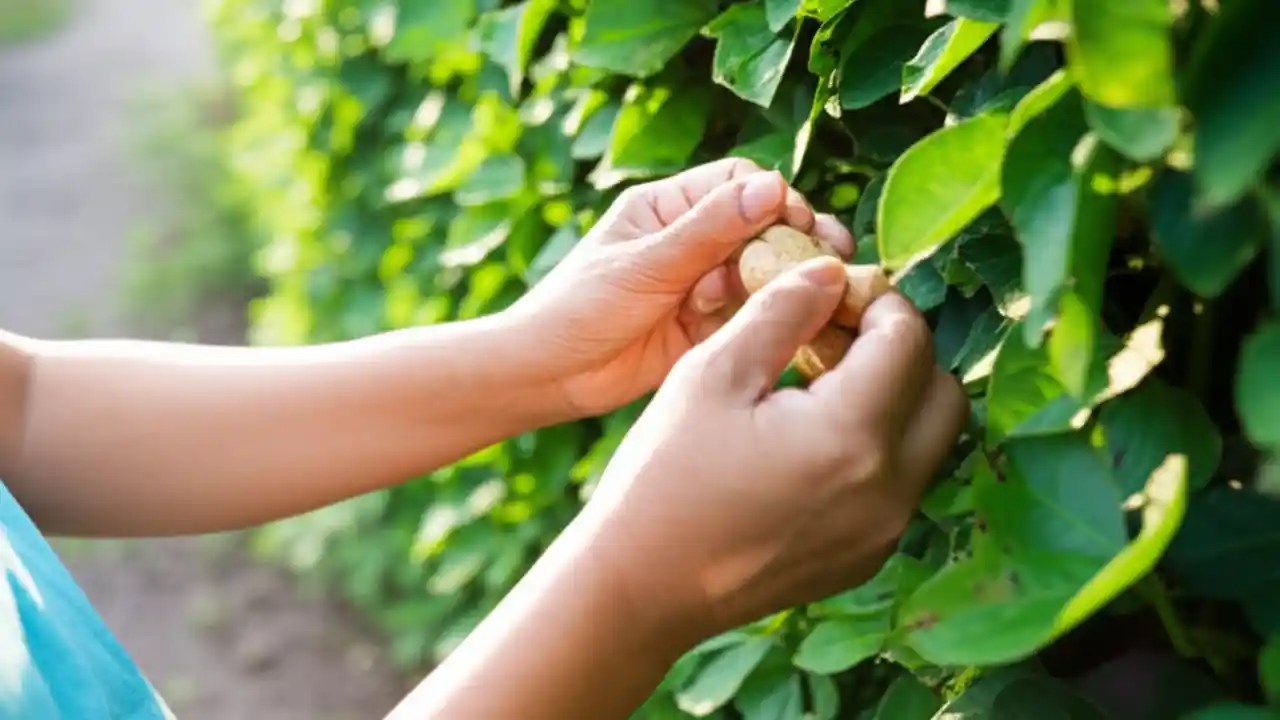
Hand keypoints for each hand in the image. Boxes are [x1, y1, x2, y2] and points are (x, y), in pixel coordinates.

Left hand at [510, 158, 853, 417]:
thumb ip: (708, 230)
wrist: (548, 377)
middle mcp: (690, 241)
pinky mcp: (708, 328)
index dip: (774, 199)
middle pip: (761, 227)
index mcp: (667, 208)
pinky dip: (773, 316)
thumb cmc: (577, 308)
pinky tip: (797, 324)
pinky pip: (753, 313)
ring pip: (762, 272)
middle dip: (795, 241)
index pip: (738, 183)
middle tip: (833, 257)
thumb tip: (774, 186)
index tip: (798, 224)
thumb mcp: (645, 265)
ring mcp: (701, 285)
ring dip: (786, 281)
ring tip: (817, 294)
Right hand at [575, 258, 967, 647]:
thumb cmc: (664, 475)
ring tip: (822, 385)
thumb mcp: (713, 373)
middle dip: (900, 349)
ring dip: (895, 398)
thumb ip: (782, 311)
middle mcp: (887, 489)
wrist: (639, 588)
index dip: (875, 299)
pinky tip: (812, 439)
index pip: (907, 339)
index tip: (831, 292)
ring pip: (930, 440)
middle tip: (836, 335)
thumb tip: (829, 270)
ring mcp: (882, 531)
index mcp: (851, 436)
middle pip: (942, 390)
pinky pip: (901, 484)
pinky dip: (877, 447)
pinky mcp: (866, 556)